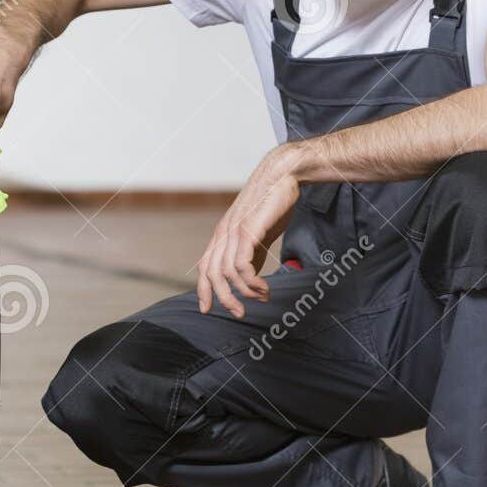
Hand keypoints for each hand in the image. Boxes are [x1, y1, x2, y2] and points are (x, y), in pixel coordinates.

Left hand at [195, 146, 304, 318]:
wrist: (282, 174)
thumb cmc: (272, 202)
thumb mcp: (257, 231)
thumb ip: (250, 252)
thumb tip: (249, 277)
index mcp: (222, 233)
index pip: (205, 267)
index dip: (203, 290)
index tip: (207, 309)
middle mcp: (223, 233)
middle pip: (212, 274)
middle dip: (224, 298)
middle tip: (240, 313)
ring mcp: (234, 230)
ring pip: (226, 272)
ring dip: (244, 292)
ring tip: (262, 297)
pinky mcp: (248, 229)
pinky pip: (241, 264)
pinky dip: (251, 281)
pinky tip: (263, 286)